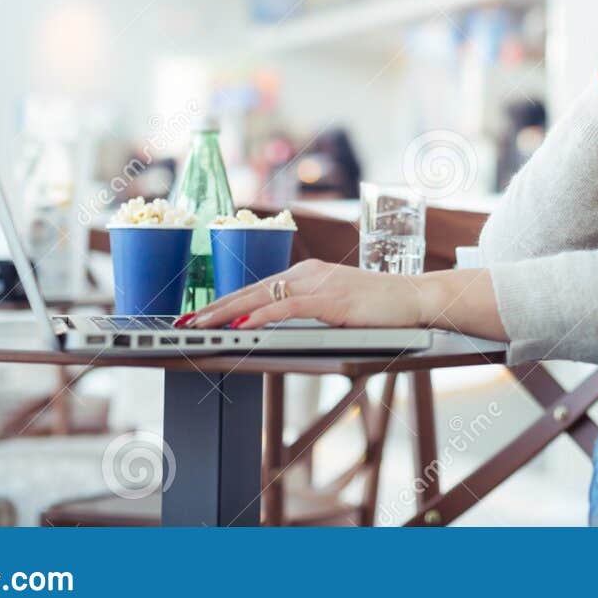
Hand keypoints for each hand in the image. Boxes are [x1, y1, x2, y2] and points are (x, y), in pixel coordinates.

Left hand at [181, 259, 418, 329]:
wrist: (415, 298)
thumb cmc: (379, 307)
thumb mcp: (335, 306)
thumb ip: (307, 311)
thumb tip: (274, 324)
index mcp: (306, 274)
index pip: (255, 288)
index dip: (222, 302)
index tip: (195, 315)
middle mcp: (307, 273)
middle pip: (250, 289)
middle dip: (213, 307)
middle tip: (182, 321)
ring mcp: (319, 283)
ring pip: (262, 295)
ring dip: (227, 311)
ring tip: (200, 323)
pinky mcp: (332, 299)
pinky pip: (290, 307)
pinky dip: (264, 315)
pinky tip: (244, 324)